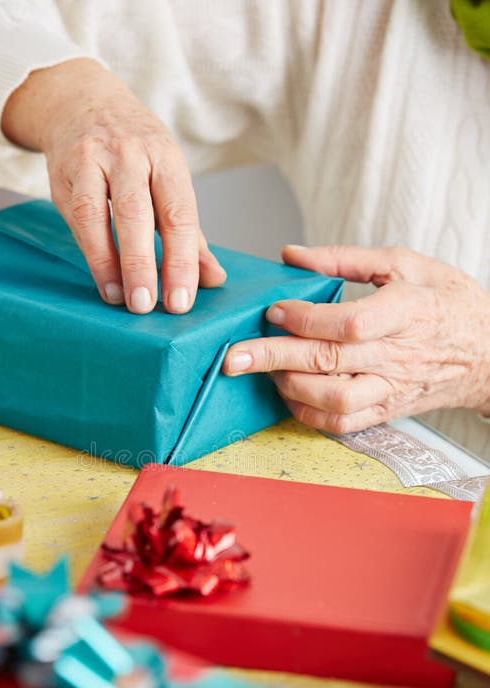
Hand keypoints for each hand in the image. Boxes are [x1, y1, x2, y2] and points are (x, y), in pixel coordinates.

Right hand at [1, 58, 224, 313]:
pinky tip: (104, 281)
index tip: (182, 300)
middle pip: (140, 214)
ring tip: (123, 300)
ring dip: (112, 262)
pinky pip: (77, 215)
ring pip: (100, 215)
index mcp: (167, 159)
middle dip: (145, 264)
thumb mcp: (168, 181)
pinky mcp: (66, 172)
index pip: (179, 214)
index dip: (182, 260)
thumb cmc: (135, 152)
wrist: (84, 102)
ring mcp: (95, 160)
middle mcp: (132, 155)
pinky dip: (91, 252)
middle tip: (150, 306)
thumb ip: (189, 235)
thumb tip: (214, 279)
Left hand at [223, 245, 489, 432]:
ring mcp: (392, 387)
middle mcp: (399, 353)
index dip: (306, 319)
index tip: (273, 310)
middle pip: (330, 361)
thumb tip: (291, 254)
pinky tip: (289, 395)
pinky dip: (310, 414)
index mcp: (407, 310)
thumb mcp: (405, 262)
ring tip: (265, 371)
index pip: (350, 323)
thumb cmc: (446, 301)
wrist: (489, 351)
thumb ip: (345, 257)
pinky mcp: (387, 411)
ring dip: (292, 387)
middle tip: (233, 357)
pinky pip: (344, 423)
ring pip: (336, 398)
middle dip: (275, 358)